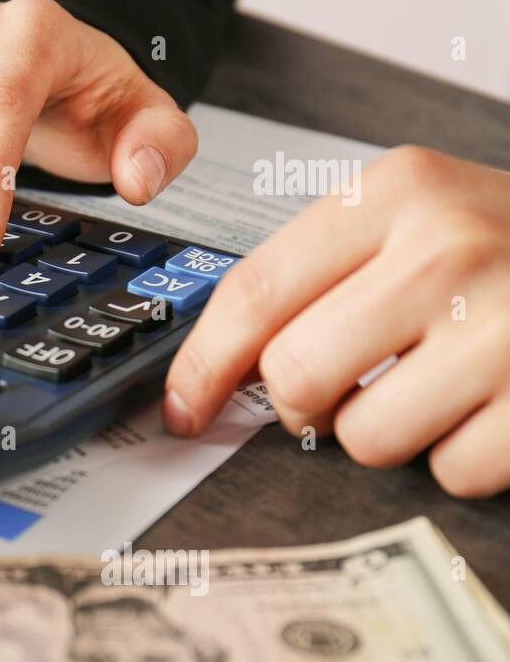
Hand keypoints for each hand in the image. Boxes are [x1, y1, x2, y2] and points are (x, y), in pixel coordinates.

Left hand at [165, 146, 509, 496]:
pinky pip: (453, 470)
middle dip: (304, 401)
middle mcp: (449, 247)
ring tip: (433, 386)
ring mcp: (509, 323)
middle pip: (297, 374)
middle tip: (341, 386)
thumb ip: (321, 273)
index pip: (254, 292)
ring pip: (366, 436)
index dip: (203, 364)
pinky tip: (489, 406)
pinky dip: (462, 455)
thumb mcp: (417, 217)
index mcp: (396, 191)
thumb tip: (223, 365)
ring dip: (387, 430)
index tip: (184, 408)